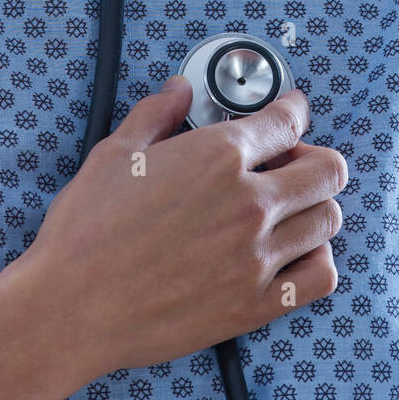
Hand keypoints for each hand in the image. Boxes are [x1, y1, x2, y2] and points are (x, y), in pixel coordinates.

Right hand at [21, 78, 346, 387]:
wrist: (70, 309)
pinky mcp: (254, 304)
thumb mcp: (115, 154)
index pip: (290, 120)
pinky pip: (319, 278)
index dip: (293, 111)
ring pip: (328, 219)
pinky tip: (293, 253)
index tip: (290, 114)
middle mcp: (248, 203)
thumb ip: (155, 114)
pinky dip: (317, 260)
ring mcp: (256, 256)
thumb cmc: (85, 233)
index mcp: (218, 156)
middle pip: (328, 169)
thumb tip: (178, 90)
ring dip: (315, 206)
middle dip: (313, 158)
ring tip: (289, 208)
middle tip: (289, 163)